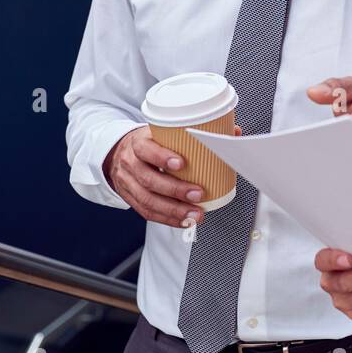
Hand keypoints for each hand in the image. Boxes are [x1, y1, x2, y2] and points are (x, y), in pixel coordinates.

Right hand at [103, 124, 241, 227]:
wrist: (118, 153)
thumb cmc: (149, 142)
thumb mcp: (162, 132)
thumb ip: (194, 133)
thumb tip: (233, 131)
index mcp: (138, 143)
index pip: (146, 150)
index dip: (162, 158)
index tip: (182, 163)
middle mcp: (130, 163)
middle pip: (149, 180)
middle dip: (176, 190)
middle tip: (198, 194)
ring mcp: (128, 183)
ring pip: (148, 200)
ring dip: (174, 210)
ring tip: (195, 214)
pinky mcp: (130, 198)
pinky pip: (147, 212)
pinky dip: (167, 219)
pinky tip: (183, 221)